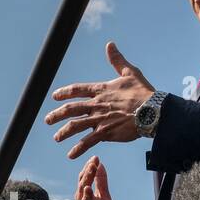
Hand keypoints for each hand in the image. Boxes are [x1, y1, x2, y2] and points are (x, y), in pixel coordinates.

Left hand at [46, 42, 154, 158]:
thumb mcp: (129, 72)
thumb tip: (110, 44)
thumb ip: (117, 60)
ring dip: (64, 132)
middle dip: (56, 115)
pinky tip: (70, 155)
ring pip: (75, 126)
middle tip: (47, 120)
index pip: (77, 90)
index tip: (54, 96)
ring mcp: (100, 119)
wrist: (152, 111)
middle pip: (70, 109)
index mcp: (101, 90)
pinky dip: (78, 149)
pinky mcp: (106, 132)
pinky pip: (88, 141)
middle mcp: (96, 105)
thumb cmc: (143, 92)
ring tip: (56, 138)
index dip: (64, 92)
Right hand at [74, 156, 116, 199]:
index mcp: (84, 198)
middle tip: (92, 167)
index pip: (84, 181)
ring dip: (85, 199)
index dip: (89, 170)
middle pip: (82, 191)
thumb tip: (100, 164)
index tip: (95, 158)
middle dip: (86, 179)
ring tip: (89, 189)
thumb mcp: (104, 198)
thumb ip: (101, 182)